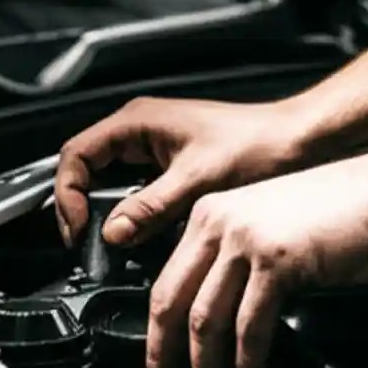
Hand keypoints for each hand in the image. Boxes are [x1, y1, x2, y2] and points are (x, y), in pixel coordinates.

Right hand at [55, 97, 310, 247]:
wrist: (298, 143)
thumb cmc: (259, 145)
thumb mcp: (199, 180)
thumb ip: (152, 207)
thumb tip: (112, 233)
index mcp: (138, 121)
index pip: (76, 155)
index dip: (69, 195)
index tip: (80, 230)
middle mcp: (140, 130)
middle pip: (86, 168)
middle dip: (80, 206)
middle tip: (85, 243)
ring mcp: (154, 148)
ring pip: (109, 182)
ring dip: (106, 212)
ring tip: (109, 245)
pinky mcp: (170, 166)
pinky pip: (135, 190)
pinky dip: (131, 214)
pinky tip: (139, 236)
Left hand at [145, 151, 367, 367]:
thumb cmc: (338, 213)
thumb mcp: (267, 227)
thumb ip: (234, 264)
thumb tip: (215, 321)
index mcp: (209, 216)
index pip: (163, 283)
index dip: (155, 336)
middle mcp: (218, 224)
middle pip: (170, 304)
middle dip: (163, 362)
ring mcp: (245, 240)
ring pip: (205, 319)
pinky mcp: (277, 259)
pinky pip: (250, 324)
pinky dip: (246, 361)